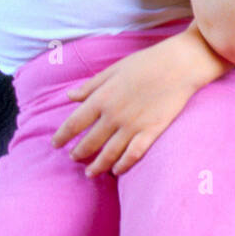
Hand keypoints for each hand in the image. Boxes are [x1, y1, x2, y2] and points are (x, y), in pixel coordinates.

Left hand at [51, 26, 228, 175]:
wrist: (180, 64)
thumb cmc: (146, 62)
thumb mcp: (113, 69)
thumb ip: (91, 86)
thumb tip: (69, 97)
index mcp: (102, 98)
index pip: (74, 123)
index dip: (62, 136)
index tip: (55, 144)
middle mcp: (114, 115)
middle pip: (90, 141)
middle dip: (79, 153)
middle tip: (74, 158)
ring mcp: (133, 125)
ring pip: (109, 153)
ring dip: (97, 165)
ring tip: (90, 173)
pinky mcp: (152, 131)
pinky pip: (134, 154)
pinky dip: (123, 165)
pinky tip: (117, 171)